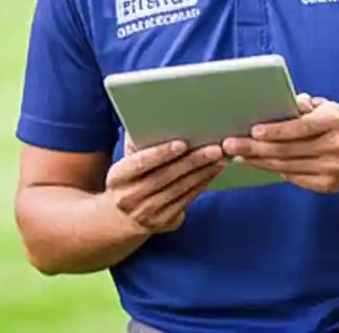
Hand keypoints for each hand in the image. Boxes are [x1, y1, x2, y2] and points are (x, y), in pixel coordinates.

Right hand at [103, 138, 227, 233]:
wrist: (119, 218)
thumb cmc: (130, 178)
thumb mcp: (126, 162)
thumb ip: (138, 143)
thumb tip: (158, 117)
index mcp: (117, 177)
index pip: (139, 163)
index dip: (161, 153)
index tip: (182, 143)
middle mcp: (129, 197)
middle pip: (165, 176)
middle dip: (193, 161)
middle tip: (215, 148)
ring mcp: (146, 213)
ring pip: (180, 189)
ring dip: (203, 172)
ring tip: (221, 157)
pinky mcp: (163, 222)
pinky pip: (187, 200)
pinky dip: (203, 184)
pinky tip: (214, 171)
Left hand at [221, 95, 338, 193]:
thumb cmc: (337, 127)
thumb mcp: (327, 109)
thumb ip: (306, 105)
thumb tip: (288, 102)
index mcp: (333, 123)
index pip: (301, 128)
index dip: (276, 131)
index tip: (253, 131)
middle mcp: (333, 147)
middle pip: (288, 150)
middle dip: (255, 148)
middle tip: (230, 145)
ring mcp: (330, 169)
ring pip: (286, 167)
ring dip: (259, 161)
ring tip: (237, 155)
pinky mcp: (326, 185)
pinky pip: (294, 178)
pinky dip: (273, 171)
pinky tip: (258, 164)